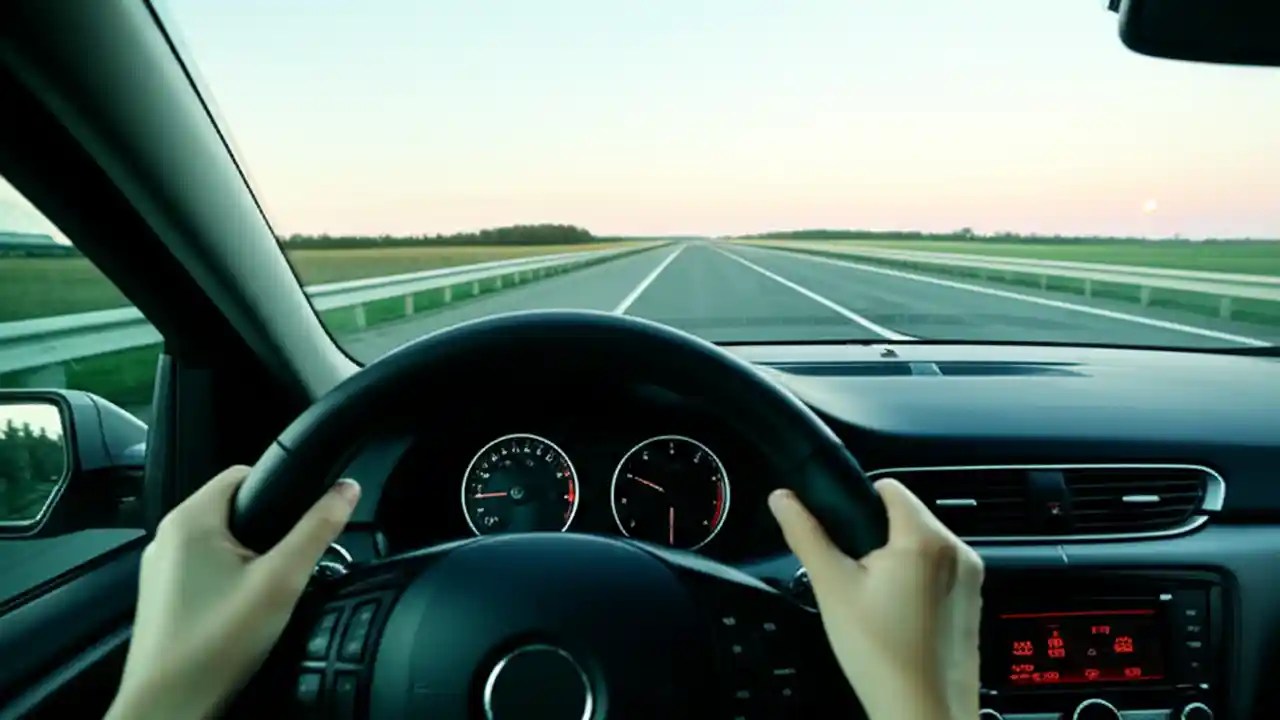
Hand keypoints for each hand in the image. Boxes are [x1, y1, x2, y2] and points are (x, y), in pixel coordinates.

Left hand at [107, 466, 360, 719]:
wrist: (168, 707)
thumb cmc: (215, 644)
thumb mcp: (281, 582)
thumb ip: (317, 530)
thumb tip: (347, 490)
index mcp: (190, 519)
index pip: (243, 473)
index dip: (281, 490)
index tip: (303, 521)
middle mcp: (166, 537)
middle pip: (233, 509)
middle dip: (267, 531)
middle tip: (288, 566)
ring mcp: (159, 569)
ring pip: (219, 543)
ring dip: (249, 558)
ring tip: (267, 591)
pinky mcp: (161, 597)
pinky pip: (204, 570)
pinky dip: (228, 580)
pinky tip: (242, 611)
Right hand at [768, 478, 982, 719]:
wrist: (920, 712)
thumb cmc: (880, 653)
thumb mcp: (832, 587)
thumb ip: (806, 534)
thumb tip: (782, 499)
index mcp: (925, 537)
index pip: (889, 486)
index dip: (858, 502)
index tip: (842, 534)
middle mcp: (958, 551)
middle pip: (907, 516)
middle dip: (877, 537)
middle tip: (855, 577)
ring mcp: (971, 578)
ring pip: (923, 545)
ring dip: (897, 559)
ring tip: (876, 600)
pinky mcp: (974, 601)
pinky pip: (940, 571)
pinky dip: (917, 581)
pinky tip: (898, 615)